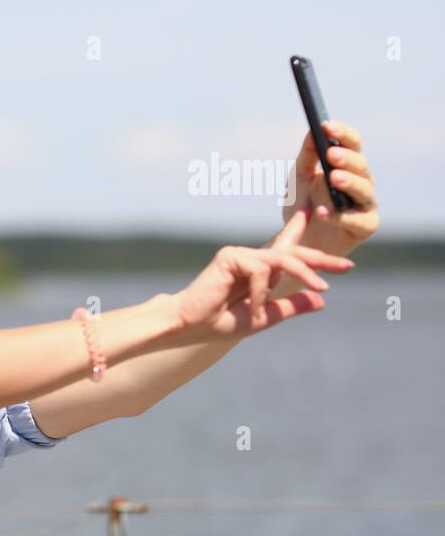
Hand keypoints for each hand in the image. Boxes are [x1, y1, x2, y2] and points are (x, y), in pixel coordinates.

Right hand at [173, 205, 354, 342]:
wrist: (189, 326)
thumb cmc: (220, 323)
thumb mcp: (264, 317)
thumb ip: (290, 307)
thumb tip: (321, 299)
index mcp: (259, 272)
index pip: (285, 248)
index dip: (299, 228)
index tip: (315, 209)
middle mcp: (252, 259)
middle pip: (293, 253)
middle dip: (321, 259)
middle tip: (347, 265)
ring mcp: (241, 255)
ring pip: (284, 259)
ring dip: (305, 273)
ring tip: (322, 287)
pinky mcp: (231, 256)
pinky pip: (261, 270)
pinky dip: (261, 291)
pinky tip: (253, 307)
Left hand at [277, 119, 379, 255]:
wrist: (298, 242)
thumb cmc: (303, 206)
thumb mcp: (299, 177)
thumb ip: (308, 155)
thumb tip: (314, 129)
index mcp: (348, 166)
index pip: (352, 144)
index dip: (342, 134)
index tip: (326, 125)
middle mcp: (362, 182)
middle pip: (360, 165)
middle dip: (346, 159)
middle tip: (331, 155)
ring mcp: (366, 204)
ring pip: (364, 189)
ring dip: (349, 182)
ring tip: (333, 178)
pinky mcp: (365, 226)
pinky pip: (356, 220)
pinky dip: (339, 216)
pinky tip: (322, 212)